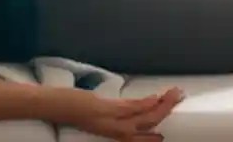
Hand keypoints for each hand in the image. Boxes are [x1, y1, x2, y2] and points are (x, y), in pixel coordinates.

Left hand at [48, 86, 184, 140]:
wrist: (53, 107)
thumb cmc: (69, 111)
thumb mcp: (93, 116)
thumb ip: (109, 115)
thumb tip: (121, 108)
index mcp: (112, 133)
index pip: (138, 137)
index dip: (152, 136)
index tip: (163, 134)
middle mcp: (116, 130)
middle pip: (147, 125)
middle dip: (165, 113)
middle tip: (179, 100)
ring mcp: (112, 120)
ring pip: (144, 115)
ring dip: (162, 104)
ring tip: (175, 95)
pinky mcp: (107, 109)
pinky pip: (133, 107)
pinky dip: (147, 102)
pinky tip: (156, 98)